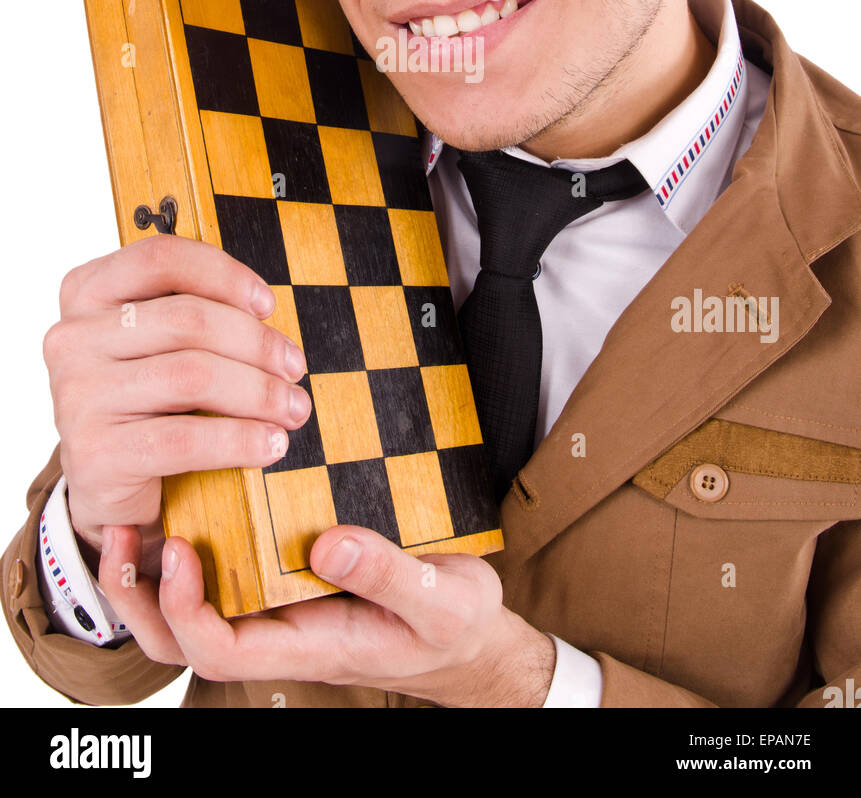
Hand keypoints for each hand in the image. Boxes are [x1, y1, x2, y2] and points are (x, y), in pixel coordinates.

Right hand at [43, 235, 310, 573]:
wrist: (101, 482)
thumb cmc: (142, 398)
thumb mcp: (154, 342)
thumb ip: (192, 310)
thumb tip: (263, 311)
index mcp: (87, 293)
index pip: (161, 259)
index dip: (225, 275)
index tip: (267, 304)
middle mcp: (72, 338)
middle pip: (189, 320)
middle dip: (257, 344)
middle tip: (294, 367)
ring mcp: (78, 395)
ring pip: (194, 376)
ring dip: (260, 393)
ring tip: (293, 409)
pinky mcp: (94, 453)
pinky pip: (184, 439)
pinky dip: (239, 440)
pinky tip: (269, 445)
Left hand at [98, 523, 556, 707]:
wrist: (468, 626)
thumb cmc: (453, 622)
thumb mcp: (440, 601)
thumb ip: (388, 574)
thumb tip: (328, 543)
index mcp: (309, 645)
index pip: (221, 649)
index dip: (185, 609)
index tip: (179, 552)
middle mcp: (282, 629)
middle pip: (185, 638)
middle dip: (141, 597)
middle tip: (124, 535)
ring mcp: (281, 605)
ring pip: (196, 607)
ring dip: (153, 572)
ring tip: (136, 519)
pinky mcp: (290, 575)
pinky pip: (229, 570)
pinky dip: (199, 541)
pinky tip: (192, 494)